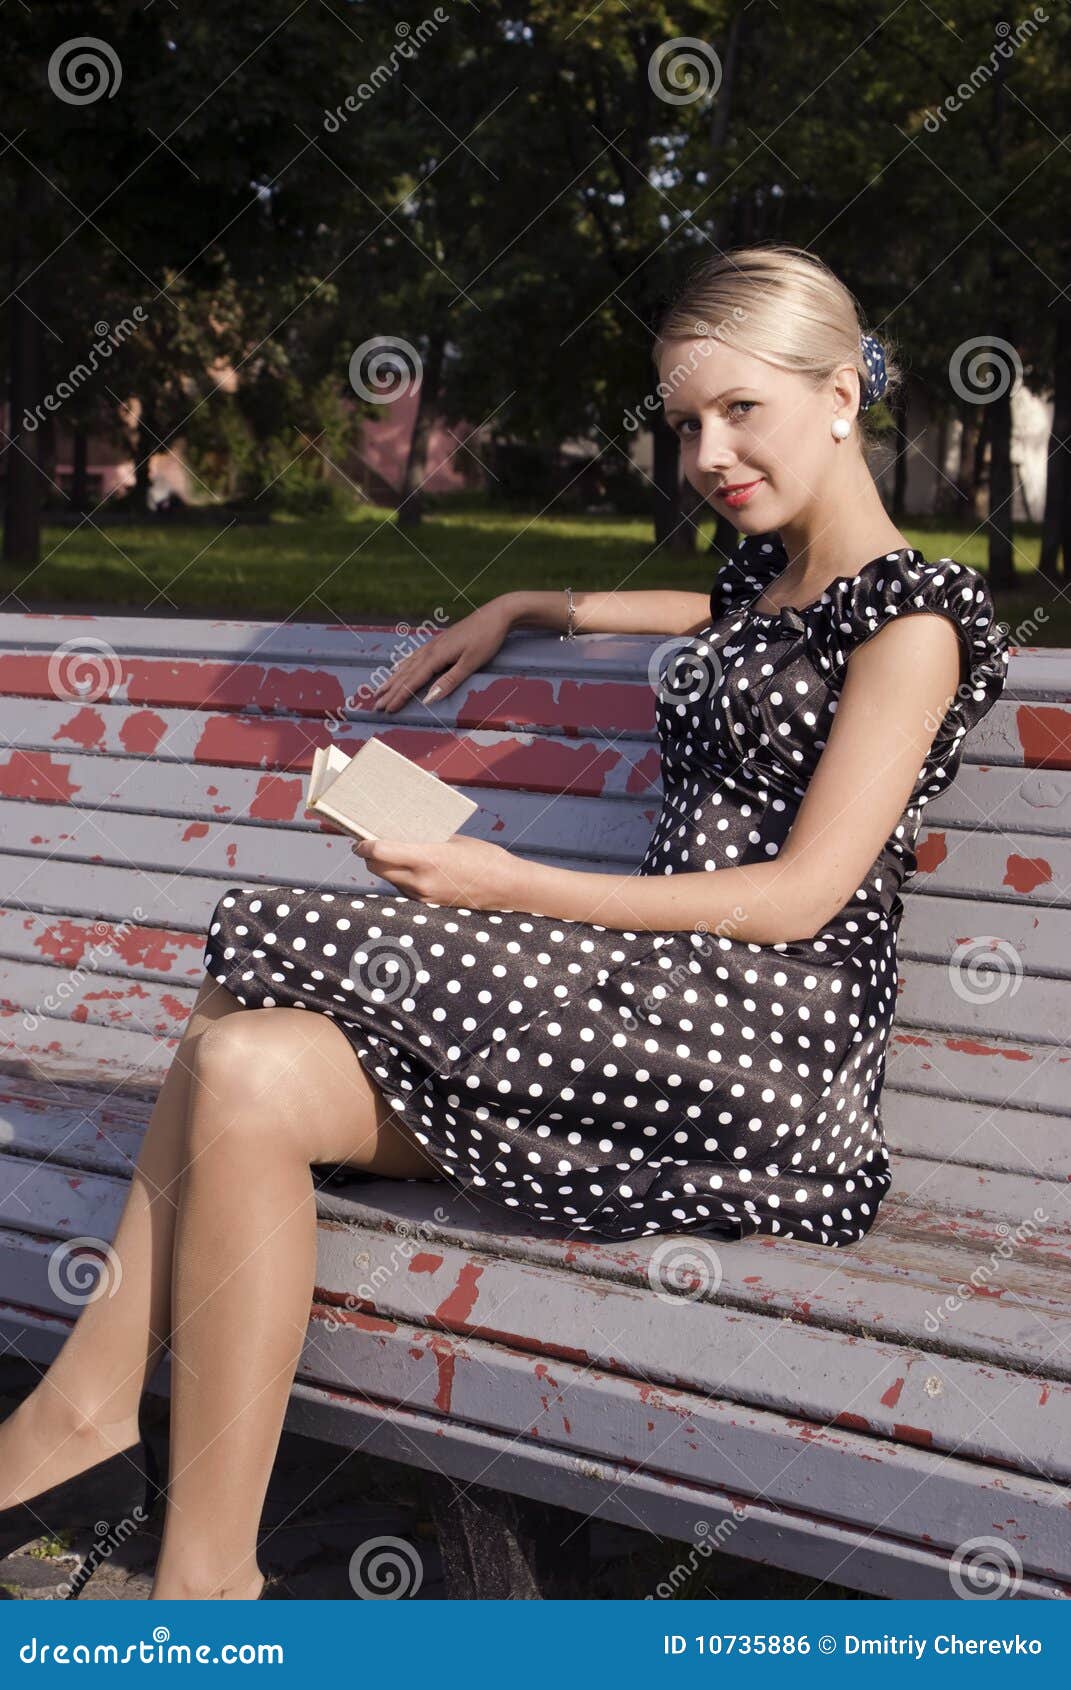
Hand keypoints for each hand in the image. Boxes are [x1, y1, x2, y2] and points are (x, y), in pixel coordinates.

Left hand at [351, 834, 522, 909]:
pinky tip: (412, 870)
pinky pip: (405, 891)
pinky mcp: (430, 905)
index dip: (364, 846)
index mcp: (426, 858)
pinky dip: (402, 880)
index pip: (380, 852)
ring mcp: (424, 896)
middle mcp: (420, 880)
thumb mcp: (453, 841)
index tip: (357, 841)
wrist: (507, 887)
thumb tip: (403, 838)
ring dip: (386, 869)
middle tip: (369, 846)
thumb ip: (425, 842)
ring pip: (390, 881)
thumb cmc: (484, 857)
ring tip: (393, 856)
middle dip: (370, 858)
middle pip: (377, 869)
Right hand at [365, 599, 514, 712]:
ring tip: (379, 689)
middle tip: (376, 705)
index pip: (413, 681)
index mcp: (437, 656)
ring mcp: (434, 644)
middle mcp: (430, 649)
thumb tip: (428, 699)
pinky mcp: (440, 641)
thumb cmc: (487, 638)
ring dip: (393, 679)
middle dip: (390, 691)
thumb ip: (449, 681)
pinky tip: (399, 668)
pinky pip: (414, 656)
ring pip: (407, 665)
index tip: (387, 709)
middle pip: (405, 674)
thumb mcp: (470, 663)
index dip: (399, 696)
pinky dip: (403, 665)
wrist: (497, 614)